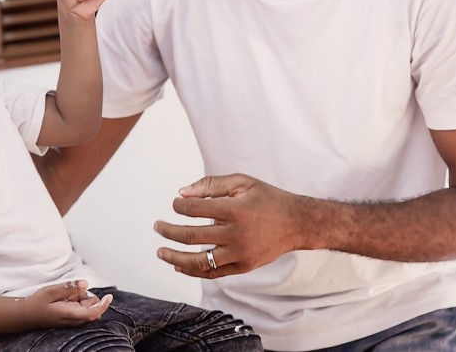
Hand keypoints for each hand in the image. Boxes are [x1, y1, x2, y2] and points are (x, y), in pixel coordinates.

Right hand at [24, 281, 112, 326]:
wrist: (26, 315)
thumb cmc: (37, 303)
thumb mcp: (51, 291)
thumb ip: (68, 287)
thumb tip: (85, 284)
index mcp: (69, 314)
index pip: (92, 313)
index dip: (103, 305)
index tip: (109, 296)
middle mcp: (73, 320)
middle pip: (91, 307)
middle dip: (87, 296)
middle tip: (71, 291)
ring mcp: (72, 320)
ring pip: (86, 307)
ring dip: (81, 298)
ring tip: (65, 295)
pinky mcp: (70, 318)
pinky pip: (80, 309)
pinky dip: (77, 301)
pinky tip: (65, 298)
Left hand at [154, 173, 309, 277]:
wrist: (297, 223)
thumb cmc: (268, 199)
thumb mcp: (242, 182)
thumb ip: (211, 185)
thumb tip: (182, 193)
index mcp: (235, 210)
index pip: (195, 210)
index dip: (179, 206)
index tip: (175, 204)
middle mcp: (236, 234)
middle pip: (192, 236)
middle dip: (169, 231)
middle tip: (157, 226)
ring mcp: (240, 254)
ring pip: (199, 261)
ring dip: (175, 256)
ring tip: (161, 251)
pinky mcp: (243, 267)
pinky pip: (213, 273)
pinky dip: (193, 270)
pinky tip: (178, 265)